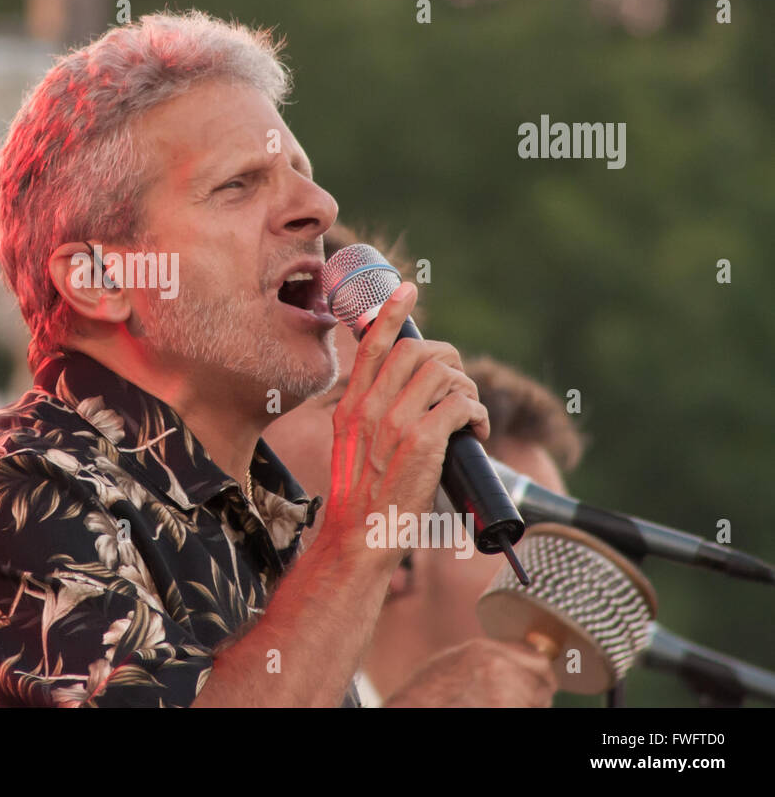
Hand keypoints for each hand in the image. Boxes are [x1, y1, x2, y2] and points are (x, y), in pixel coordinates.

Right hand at [323, 281, 489, 547]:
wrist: (359, 538)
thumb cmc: (362, 501)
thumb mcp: (351, 448)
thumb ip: (370, 417)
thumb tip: (407, 395)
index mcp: (350, 407)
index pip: (372, 344)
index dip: (392, 312)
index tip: (409, 289)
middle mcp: (369, 408)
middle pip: (416, 351)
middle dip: (448, 358)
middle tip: (460, 384)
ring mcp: (395, 423)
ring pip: (443, 373)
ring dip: (467, 387)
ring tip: (469, 414)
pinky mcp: (422, 442)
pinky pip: (462, 404)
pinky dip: (477, 413)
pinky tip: (477, 433)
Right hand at [382, 637, 559, 706]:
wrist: (410, 711)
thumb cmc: (422, 695)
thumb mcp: (452, 663)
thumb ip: (484, 659)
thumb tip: (514, 662)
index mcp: (486, 650)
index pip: (538, 660)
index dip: (539, 675)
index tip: (537, 684)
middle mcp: (499, 668)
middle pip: (543, 685)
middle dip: (535, 697)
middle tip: (518, 704)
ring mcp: (505, 696)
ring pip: (536, 706)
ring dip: (525, 709)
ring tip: (494, 707)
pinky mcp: (504, 711)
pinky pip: (525, 714)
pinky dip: (515, 715)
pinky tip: (491, 712)